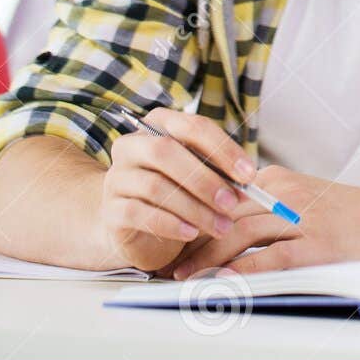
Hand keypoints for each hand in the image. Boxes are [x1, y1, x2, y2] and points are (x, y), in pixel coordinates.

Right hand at [96, 106, 255, 272]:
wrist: (137, 227)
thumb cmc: (177, 192)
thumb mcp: (200, 176)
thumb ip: (220, 173)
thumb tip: (248, 183)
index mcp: (157, 125)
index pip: (192, 126)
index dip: (223, 149)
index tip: (249, 175)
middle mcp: (131, 146)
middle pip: (166, 151)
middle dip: (206, 179)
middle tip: (233, 203)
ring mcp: (117, 178)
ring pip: (156, 186)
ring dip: (195, 208)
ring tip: (221, 226)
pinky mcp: (111, 210)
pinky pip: (140, 214)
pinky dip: (171, 224)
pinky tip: (192, 233)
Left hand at [167, 166, 359, 278]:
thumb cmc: (348, 214)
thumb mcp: (303, 196)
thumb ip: (265, 203)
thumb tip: (221, 222)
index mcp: (279, 180)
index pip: (222, 195)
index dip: (193, 216)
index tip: (172, 236)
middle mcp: (287, 195)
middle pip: (225, 214)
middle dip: (192, 238)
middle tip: (167, 261)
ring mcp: (302, 220)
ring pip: (241, 234)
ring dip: (207, 257)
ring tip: (184, 277)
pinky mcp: (316, 246)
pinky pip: (271, 258)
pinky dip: (244, 270)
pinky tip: (223, 282)